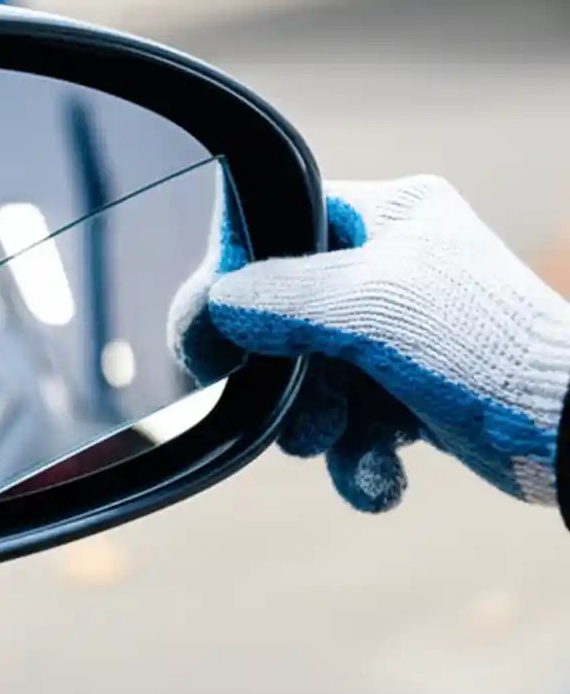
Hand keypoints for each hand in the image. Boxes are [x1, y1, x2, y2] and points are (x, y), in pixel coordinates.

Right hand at [170, 175, 569, 511]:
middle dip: (286, 377)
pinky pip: (353, 422)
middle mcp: (391, 267)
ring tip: (341, 443)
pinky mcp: (416, 391)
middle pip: (284, 316)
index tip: (209, 335)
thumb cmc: (485, 348)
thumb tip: (215, 306)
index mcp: (387, 214)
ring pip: (314, 378)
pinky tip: (377, 479)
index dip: (232, 276)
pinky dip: (357, 458)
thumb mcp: (369, 305)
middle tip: (286, 408)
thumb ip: (278, 296)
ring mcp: (404, 332)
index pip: (276, 225)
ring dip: (318, 425)